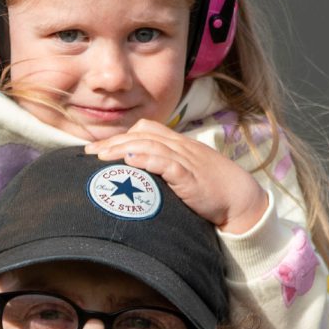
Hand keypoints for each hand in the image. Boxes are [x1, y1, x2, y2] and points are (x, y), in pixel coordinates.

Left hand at [88, 118, 266, 234]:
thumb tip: (136, 175)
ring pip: (150, 146)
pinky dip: (148, 160)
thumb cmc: (212, 188)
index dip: (120, 136)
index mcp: (178, 144)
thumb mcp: (186, 172)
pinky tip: (132, 161)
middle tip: (89, 152)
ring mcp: (186, 160)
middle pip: (141, 136)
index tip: (97, 148)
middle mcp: (180, 147)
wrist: (240, 198)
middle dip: (113, 142)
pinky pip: (167, 163)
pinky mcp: (190, 176)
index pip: (145, 129)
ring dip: (123, 149)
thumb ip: (164, 168)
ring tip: (102, 155)